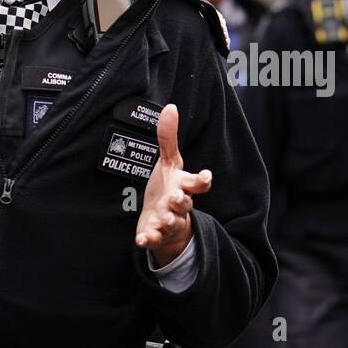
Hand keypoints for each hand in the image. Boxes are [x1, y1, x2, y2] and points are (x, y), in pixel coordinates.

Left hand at [135, 104, 211, 267]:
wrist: (163, 222)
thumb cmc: (168, 188)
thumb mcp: (168, 163)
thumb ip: (168, 138)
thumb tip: (170, 107)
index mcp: (183, 186)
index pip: (198, 184)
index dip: (202, 180)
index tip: (205, 176)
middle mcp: (179, 205)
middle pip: (185, 204)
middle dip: (182, 201)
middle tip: (175, 197)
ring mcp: (169, 222)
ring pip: (172, 222)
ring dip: (169, 220)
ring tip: (163, 217)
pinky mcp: (156, 236)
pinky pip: (154, 239)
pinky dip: (149, 240)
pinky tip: (142, 239)